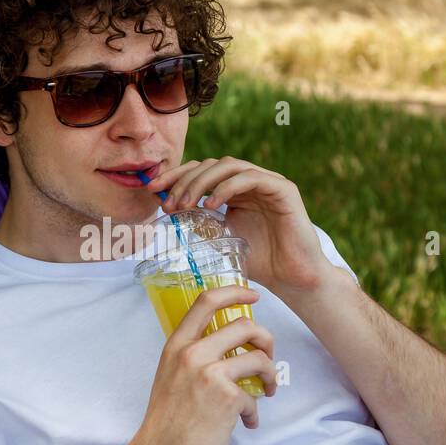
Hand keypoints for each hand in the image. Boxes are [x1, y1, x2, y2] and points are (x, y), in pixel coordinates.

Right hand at [132, 285, 277, 444]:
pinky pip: (254, 395)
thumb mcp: (170, 377)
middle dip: (266, 339)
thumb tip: (226, 350)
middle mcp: (192, 354)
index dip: (235, 292)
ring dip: (270, 374)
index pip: (207, 301)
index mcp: (177, 346)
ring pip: (259, 357)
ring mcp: (210, 374)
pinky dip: (254, 412)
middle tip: (268, 357)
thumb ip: (192, 358)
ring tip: (266, 390)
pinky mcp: (227, 398)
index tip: (253, 295)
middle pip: (244, 324)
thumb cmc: (166, 423)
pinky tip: (246, 424)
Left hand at [145, 156, 333, 296]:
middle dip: (184, 180)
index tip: (152, 190)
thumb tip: (169, 215)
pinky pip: (251, 177)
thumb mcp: (221, 241)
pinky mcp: (283, 189)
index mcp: (235, 190)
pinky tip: (212, 204)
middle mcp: (251, 181)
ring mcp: (268, 182)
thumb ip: (201, 225)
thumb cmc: (261, 263)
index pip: (201, 171)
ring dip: (202, 182)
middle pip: (211, 164)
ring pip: (228, 166)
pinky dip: (228, 187)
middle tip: (168, 203)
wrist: (293, 279)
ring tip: (186, 204)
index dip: (175, 177)